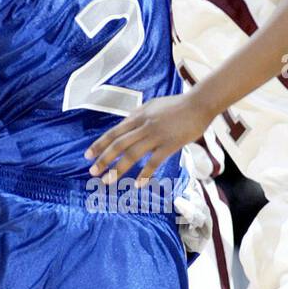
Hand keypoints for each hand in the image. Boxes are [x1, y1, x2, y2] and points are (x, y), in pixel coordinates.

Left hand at [86, 91, 212, 186]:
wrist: (199, 104)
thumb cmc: (177, 105)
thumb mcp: (152, 105)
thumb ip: (138, 114)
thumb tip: (125, 122)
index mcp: (138, 116)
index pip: (114, 132)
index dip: (100, 144)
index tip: (88, 155)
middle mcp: (144, 126)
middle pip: (119, 144)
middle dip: (104, 159)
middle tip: (93, 172)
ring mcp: (157, 135)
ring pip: (132, 154)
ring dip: (118, 169)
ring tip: (108, 181)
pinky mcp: (170, 144)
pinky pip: (154, 161)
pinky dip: (145, 174)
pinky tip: (137, 184)